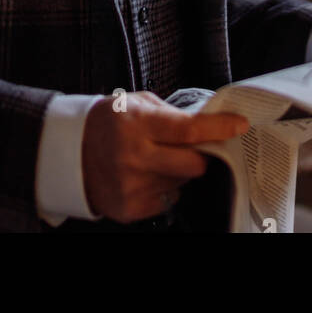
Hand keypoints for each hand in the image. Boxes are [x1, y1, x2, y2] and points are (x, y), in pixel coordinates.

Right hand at [81, 91, 249, 222]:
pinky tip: (144, 175)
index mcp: (137, 123)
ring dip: (178, 171)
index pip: (189, 129)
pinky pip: (168, 199)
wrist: (71, 152)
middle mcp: (135, 156)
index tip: (239, 125)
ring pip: (182, 183)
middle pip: (194, 165)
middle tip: (187, 147)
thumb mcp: (136, 103)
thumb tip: (209, 124)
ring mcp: (133, 186)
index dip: (218, 128)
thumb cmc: (110, 121)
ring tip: (155, 158)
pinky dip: (164, 187)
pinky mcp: (131, 208)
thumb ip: (171, 113)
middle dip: (198, 155)